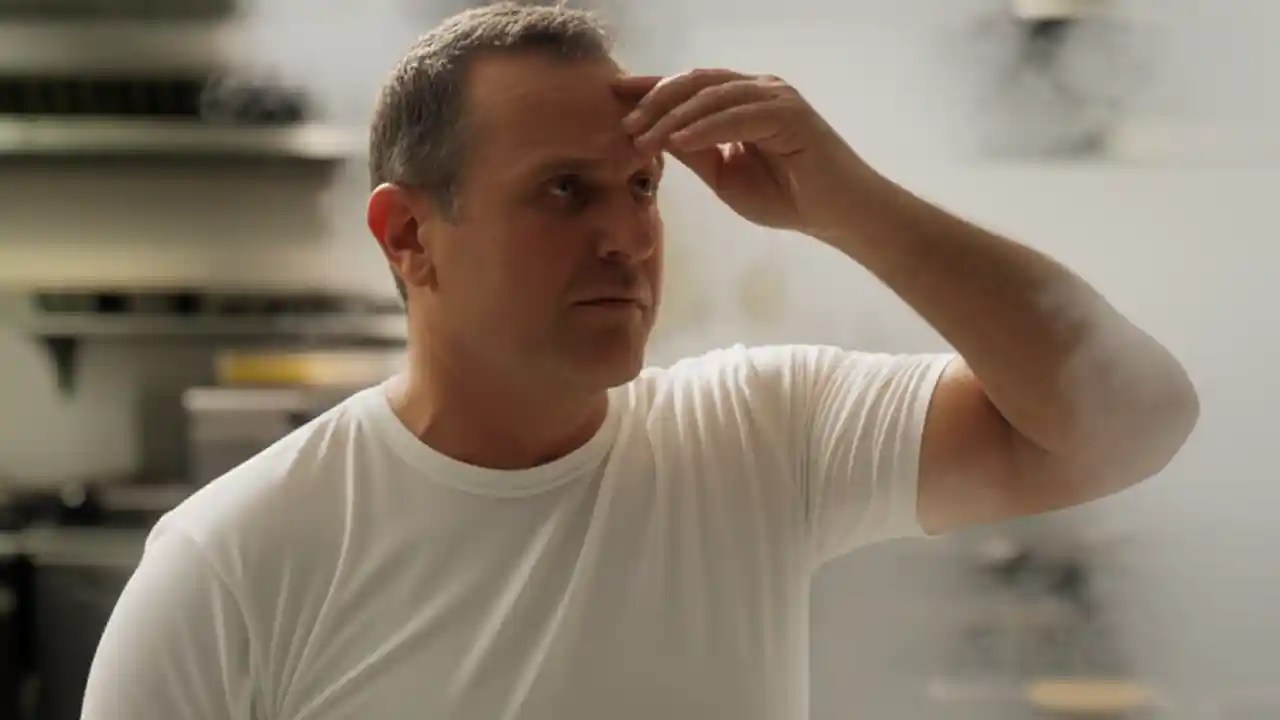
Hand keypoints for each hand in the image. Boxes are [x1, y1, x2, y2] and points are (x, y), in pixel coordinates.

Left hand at [613, 69, 879, 238]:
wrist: (834, 215)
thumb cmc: (785, 197)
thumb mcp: (722, 175)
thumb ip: (693, 151)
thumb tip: (652, 134)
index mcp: (740, 100)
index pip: (688, 86)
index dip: (650, 88)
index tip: (613, 97)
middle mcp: (756, 89)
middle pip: (695, 81)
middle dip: (655, 100)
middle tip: (624, 124)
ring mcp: (774, 97)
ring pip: (712, 95)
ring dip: (672, 116)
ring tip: (643, 138)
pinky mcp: (789, 113)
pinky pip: (736, 116)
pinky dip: (704, 127)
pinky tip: (677, 141)